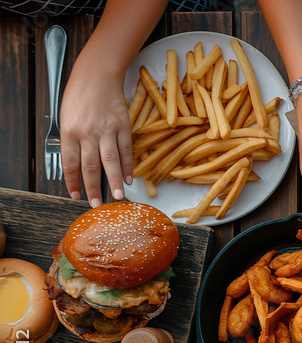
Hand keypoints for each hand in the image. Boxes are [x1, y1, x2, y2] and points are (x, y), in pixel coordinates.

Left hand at [60, 64, 131, 206]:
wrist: (97, 75)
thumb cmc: (79, 95)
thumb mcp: (66, 117)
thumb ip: (72, 140)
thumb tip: (78, 163)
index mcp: (70, 132)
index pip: (71, 164)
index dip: (74, 182)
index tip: (76, 195)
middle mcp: (88, 133)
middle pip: (91, 167)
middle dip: (93, 188)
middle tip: (96, 203)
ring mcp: (107, 130)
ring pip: (110, 162)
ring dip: (114, 182)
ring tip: (118, 196)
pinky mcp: (123, 126)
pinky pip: (126, 150)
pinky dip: (128, 166)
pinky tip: (129, 178)